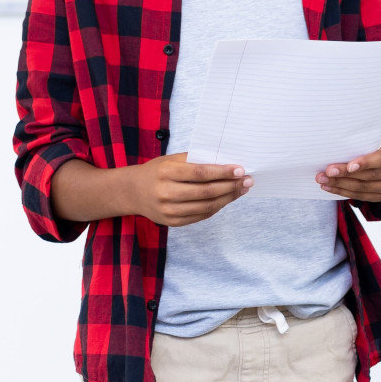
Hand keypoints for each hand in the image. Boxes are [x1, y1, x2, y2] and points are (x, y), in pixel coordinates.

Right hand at [131, 155, 251, 227]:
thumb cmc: (158, 171)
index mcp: (166, 172)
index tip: (240, 169)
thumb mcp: (171, 160)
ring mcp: (169, 210)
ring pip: (207, 206)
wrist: (132, 191)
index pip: (200, 173)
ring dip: (229, 198)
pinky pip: (202, 215)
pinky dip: (218, 207)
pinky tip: (227, 199)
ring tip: (242, 189)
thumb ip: (196, 161)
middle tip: (248, 180)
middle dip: (231, 186)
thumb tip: (227, 162)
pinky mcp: (173, 222)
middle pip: (207, 191)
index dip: (222, 172)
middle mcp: (166, 192)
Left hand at [318, 136, 380, 201]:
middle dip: (346, 174)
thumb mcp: (371, 138)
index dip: (366, 163)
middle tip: (327, 172)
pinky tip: (330, 188)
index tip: (349, 166)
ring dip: (341, 185)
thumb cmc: (373, 143)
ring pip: (364, 188)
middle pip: (371, 175)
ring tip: (323, 181)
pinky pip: (362, 196)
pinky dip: (344, 192)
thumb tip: (333, 149)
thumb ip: (359, 143)